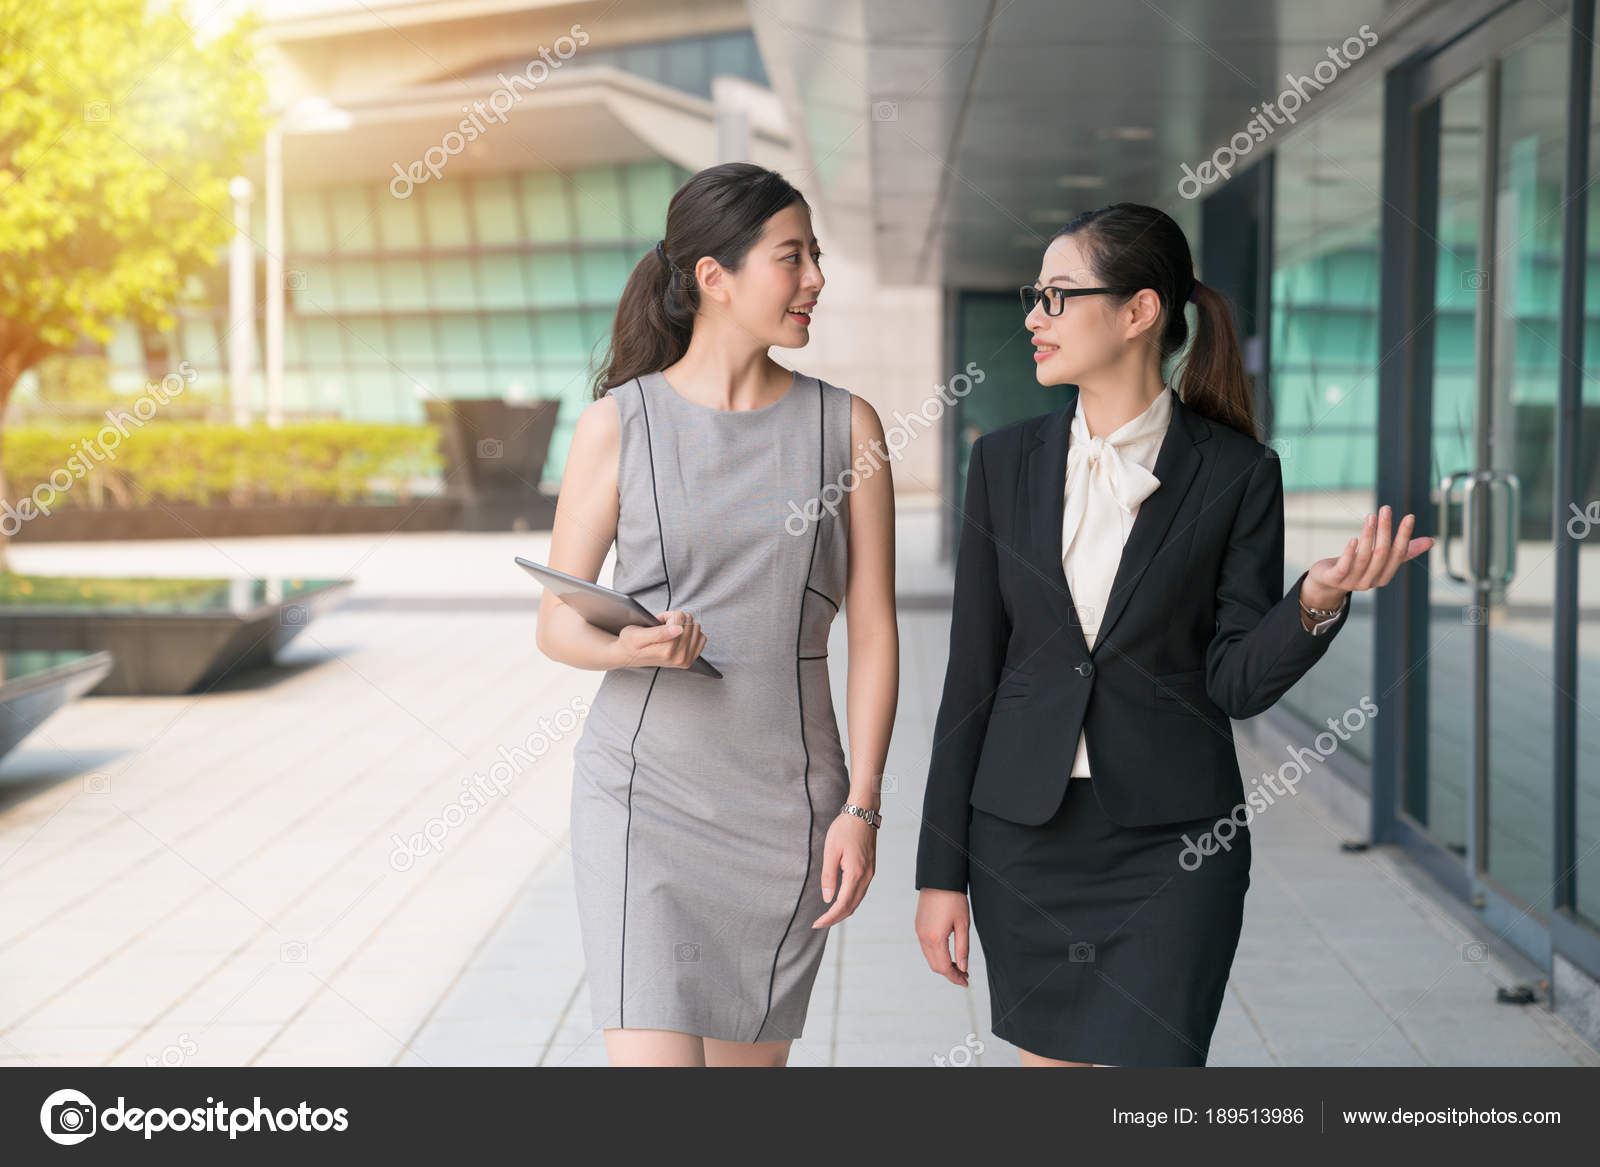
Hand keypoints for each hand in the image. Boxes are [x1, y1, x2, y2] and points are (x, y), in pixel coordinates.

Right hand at [614, 610, 705, 669]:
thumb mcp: (637, 636)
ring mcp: (686, 659)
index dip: (667, 615)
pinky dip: (690, 633)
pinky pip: (701, 637)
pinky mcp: (690, 659)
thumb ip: (658, 633)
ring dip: (682, 625)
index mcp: (667, 651)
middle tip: (661, 628)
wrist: (629, 655)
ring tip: (667, 632)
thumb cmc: (631, 643)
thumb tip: (679, 629)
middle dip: (674, 620)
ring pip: (695, 626)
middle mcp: (679, 657)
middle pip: (689, 621)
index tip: (658, 622)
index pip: (679, 618)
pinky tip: (677, 637)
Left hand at [812, 812, 875, 927]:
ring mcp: (870, 873)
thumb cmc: (845, 828)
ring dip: (843, 911)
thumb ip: (829, 876)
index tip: (817, 923)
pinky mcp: (870, 869)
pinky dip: (850, 901)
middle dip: (836, 918)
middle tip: (820, 923)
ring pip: (857, 900)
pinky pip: (861, 891)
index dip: (829, 917)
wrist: (863, 812)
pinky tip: (840, 901)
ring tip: (828, 916)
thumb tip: (827, 899)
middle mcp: (865, 876)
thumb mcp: (831, 851)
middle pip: (852, 906)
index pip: (842, 904)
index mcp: (855, 873)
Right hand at [914, 888, 969, 985]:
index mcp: (935, 938)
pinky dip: (936, 955)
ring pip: (929, 957)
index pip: (944, 967)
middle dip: (949, 973)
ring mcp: (919, 931)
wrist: (939, 879)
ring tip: (958, 965)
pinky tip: (947, 952)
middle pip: (935, 965)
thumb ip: (962, 948)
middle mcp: (923, 937)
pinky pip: (926, 947)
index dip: (955, 977)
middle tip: (964, 975)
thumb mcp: (963, 924)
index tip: (966, 981)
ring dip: (942, 964)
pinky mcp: (918, 926)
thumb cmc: (953, 899)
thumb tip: (963, 967)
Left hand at [1303, 504, 1434, 608]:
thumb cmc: (1358, 566)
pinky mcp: (1336, 578)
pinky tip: (1354, 539)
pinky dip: (1350, 552)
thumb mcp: (1380, 560)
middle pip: (1381, 553)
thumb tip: (1431, 541)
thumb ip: (1404, 551)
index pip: (1398, 554)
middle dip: (1385, 530)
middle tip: (1386, 508)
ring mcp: (1352, 581)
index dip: (1404, 536)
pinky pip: (1345, 566)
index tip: (1409, 516)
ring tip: (1371, 516)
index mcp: (1385, 576)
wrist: (1328, 582)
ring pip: (1364, 556)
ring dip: (1368, 534)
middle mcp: (1370, 581)